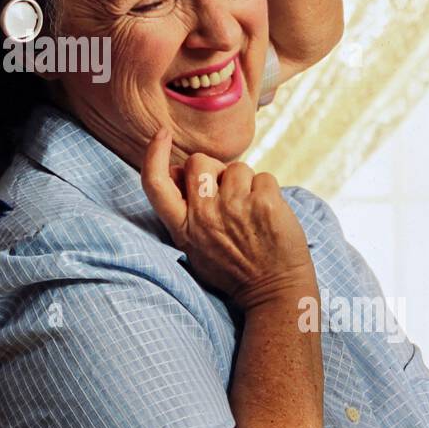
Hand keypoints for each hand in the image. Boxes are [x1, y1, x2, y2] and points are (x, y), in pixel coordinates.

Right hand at [140, 125, 316, 309]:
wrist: (274, 293)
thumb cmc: (235, 268)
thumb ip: (185, 211)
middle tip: (228, 195)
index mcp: (183, 227)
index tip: (161, 133)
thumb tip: (180, 170)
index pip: (155, 183)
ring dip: (247, 184)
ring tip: (252, 214)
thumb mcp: (195, 247)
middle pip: (198, 162)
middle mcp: (203, 216)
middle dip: (214, 169)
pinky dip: (269, 193)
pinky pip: (264, 178)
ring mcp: (234, 208)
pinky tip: (269, 217)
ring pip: (237, 168)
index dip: (154, 153)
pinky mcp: (264, 204)